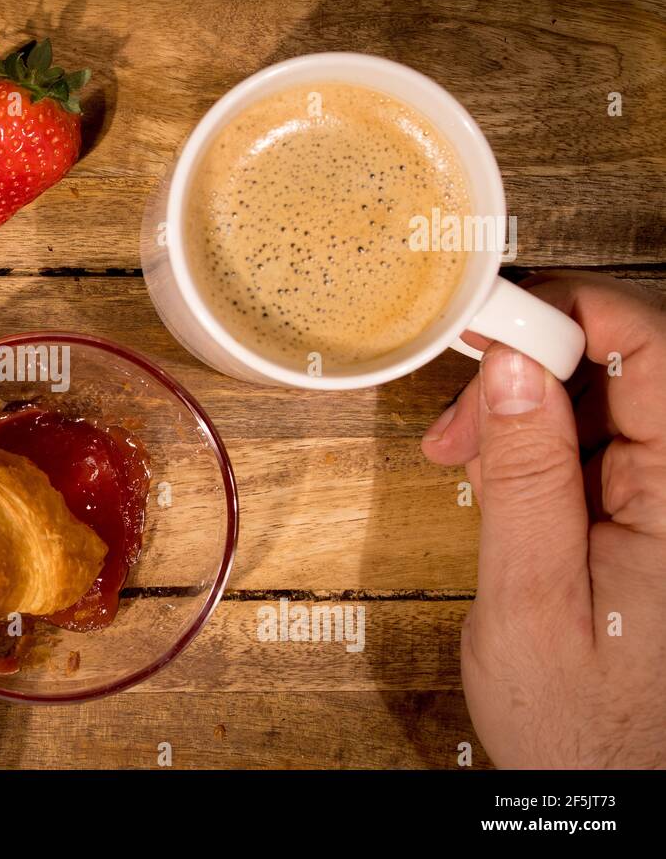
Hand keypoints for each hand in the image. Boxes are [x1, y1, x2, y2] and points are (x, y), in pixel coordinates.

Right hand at [422, 272, 665, 767]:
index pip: (654, 348)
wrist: (607, 791)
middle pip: (628, 366)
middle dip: (531, 373)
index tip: (487, 326)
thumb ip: (525, 476)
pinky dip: (545, 451)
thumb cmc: (579, 723)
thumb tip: (510, 367)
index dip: (568, 314)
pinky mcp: (659, 515)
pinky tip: (506, 493)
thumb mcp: (530, 598)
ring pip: (609, 402)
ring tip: (471, 470)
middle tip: (459, 427)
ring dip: (529, 415)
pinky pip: (606, 446)